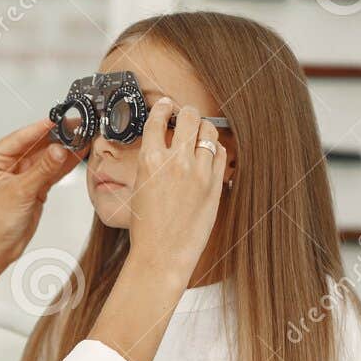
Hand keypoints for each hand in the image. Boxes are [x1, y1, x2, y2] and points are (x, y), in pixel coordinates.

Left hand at [0, 119, 81, 264]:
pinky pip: (52, 170)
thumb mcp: (20, 192)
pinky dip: (65, 164)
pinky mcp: (34, 185)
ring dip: (65, 149)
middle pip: (37, 143)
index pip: (22, 136)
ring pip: (48, 156)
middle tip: (80, 128)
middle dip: (59, 137)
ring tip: (84, 138)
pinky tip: (79, 153)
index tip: (62, 118)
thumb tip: (60, 149)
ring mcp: (22, 174)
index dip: (43, 127)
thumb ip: (43, 169)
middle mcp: (7, 162)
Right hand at [126, 99, 227, 277]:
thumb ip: (152, 162)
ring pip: (208, 131)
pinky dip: (215, 148)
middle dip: (186, 113)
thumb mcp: (139, 187)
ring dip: (203, 128)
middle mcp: (175, 162)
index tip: (165, 105)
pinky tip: (210, 154)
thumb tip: (161, 145)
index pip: (158, 118)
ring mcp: (198, 172)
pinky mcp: (215, 184)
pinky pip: (221, 153)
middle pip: (188, 116)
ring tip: (199, 135)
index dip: (163, 107)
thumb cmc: (146, 228)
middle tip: (185, 118)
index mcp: (150, 160)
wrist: (161, 255)